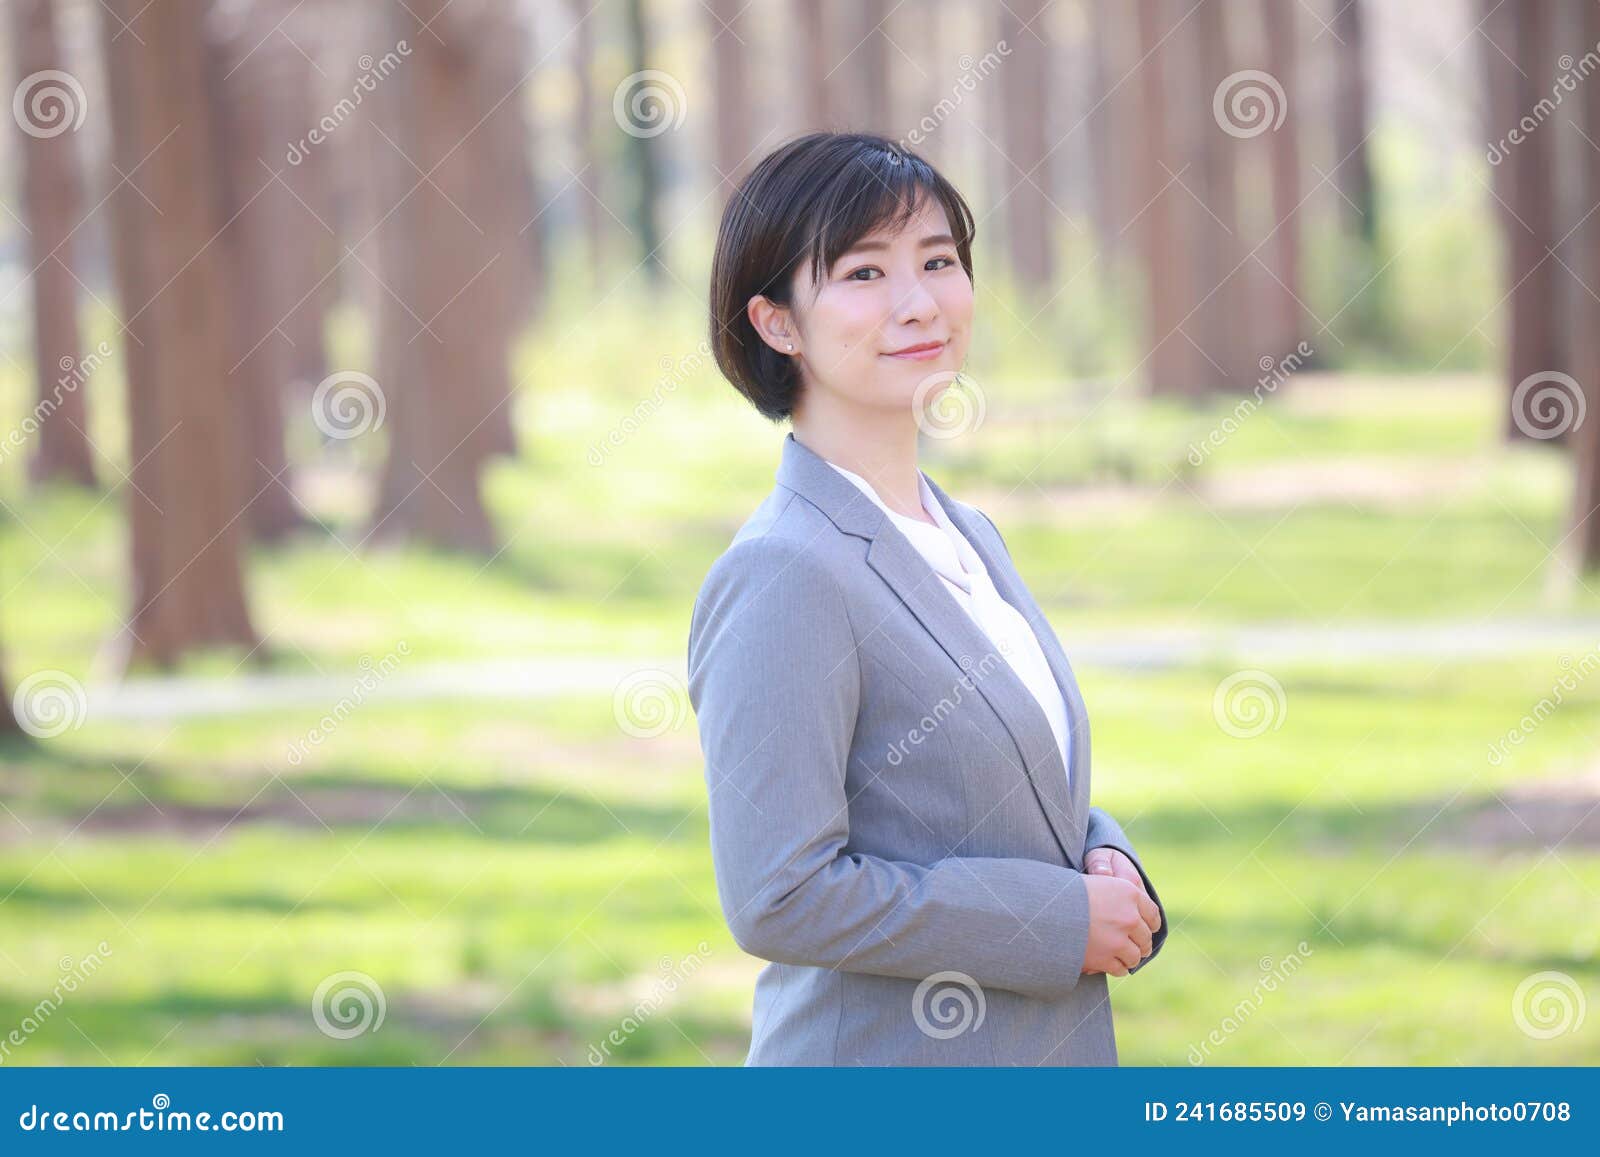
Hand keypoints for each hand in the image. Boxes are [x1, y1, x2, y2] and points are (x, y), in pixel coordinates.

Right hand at [1079, 851, 1160, 976]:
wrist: (1046, 908)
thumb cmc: (1068, 892)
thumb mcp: (1098, 883)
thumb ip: (1119, 896)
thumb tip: (1132, 912)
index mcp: (1129, 892)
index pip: (1153, 913)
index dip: (1151, 923)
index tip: (1148, 928)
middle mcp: (1129, 916)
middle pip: (1146, 937)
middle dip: (1141, 943)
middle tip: (1135, 946)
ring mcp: (1119, 939)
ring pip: (1135, 956)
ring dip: (1130, 957)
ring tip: (1122, 957)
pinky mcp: (1106, 958)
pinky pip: (1121, 968)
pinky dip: (1117, 968)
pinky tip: (1111, 964)